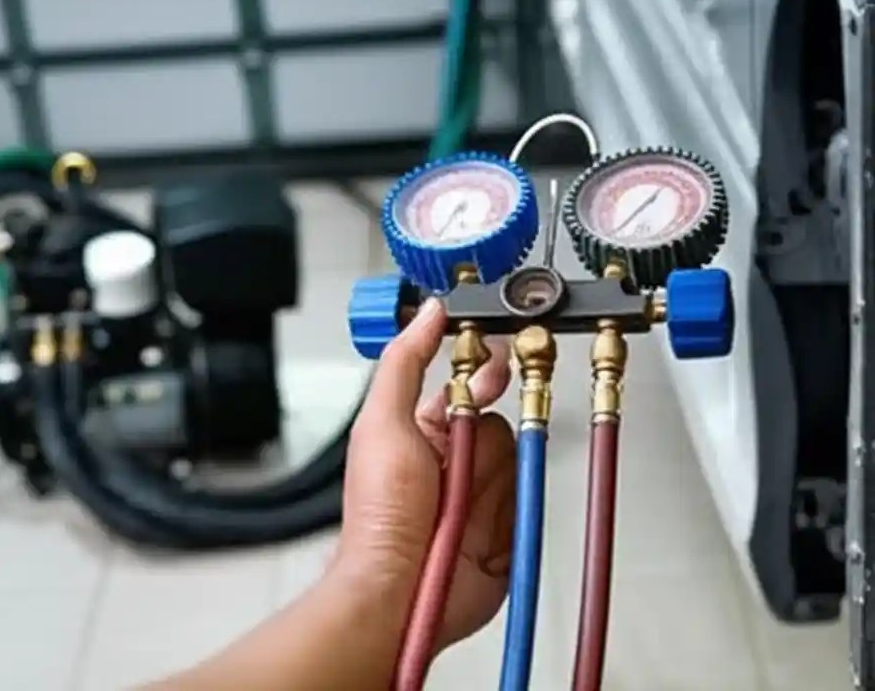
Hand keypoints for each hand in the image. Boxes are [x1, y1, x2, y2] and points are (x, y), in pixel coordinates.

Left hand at [335, 298, 515, 650]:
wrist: (399, 592)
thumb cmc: (379, 517)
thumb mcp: (382, 423)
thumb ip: (406, 362)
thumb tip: (427, 313)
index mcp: (424, 431)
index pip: (472, 387)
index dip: (490, 374)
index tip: (505, 358)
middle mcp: (456, 462)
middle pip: (502, 428)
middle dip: (483, 452)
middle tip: (455, 474)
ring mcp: (482, 499)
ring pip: (517, 468)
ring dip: (490, 490)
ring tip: (454, 514)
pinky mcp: (505, 534)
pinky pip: (527, 509)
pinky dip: (506, 523)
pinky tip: (473, 538)